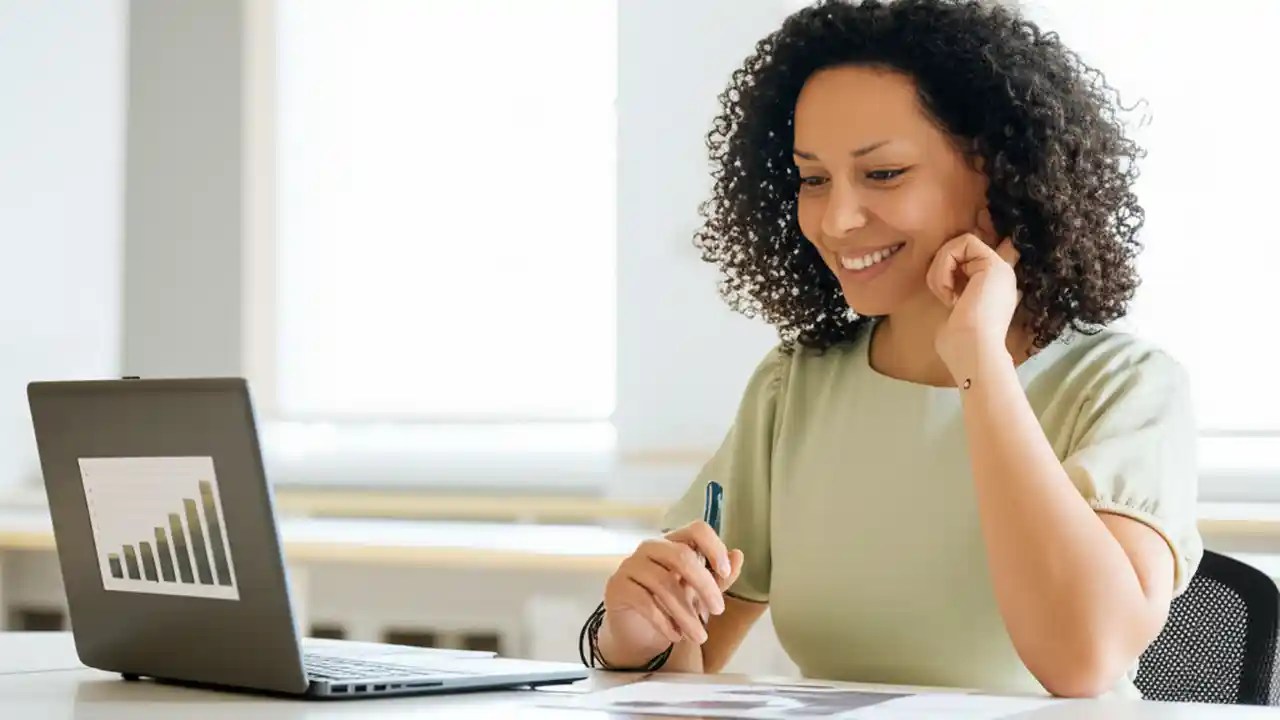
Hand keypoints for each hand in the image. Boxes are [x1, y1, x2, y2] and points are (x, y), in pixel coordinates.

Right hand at [600, 521, 743, 655]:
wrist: (636, 630)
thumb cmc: (670, 605)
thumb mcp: (699, 592)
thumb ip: (719, 576)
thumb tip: (738, 556)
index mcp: (674, 542)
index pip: (696, 530)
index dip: (714, 547)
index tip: (725, 572)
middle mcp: (651, 548)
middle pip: (681, 555)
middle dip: (704, 585)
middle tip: (719, 610)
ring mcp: (630, 565)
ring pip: (664, 583)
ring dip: (686, 614)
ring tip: (700, 636)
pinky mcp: (617, 587)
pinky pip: (644, 602)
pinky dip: (664, 622)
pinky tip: (675, 636)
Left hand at [926, 209, 1020, 381]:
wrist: (973, 351)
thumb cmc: (960, 345)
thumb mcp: (953, 317)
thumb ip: (955, 298)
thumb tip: (952, 296)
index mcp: (992, 289)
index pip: (982, 256)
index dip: (969, 244)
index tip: (977, 217)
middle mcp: (1000, 276)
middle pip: (965, 247)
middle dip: (943, 266)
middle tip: (947, 294)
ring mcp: (999, 268)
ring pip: (959, 244)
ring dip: (941, 270)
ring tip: (948, 295)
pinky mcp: (994, 262)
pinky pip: (962, 242)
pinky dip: (946, 265)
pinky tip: (951, 289)